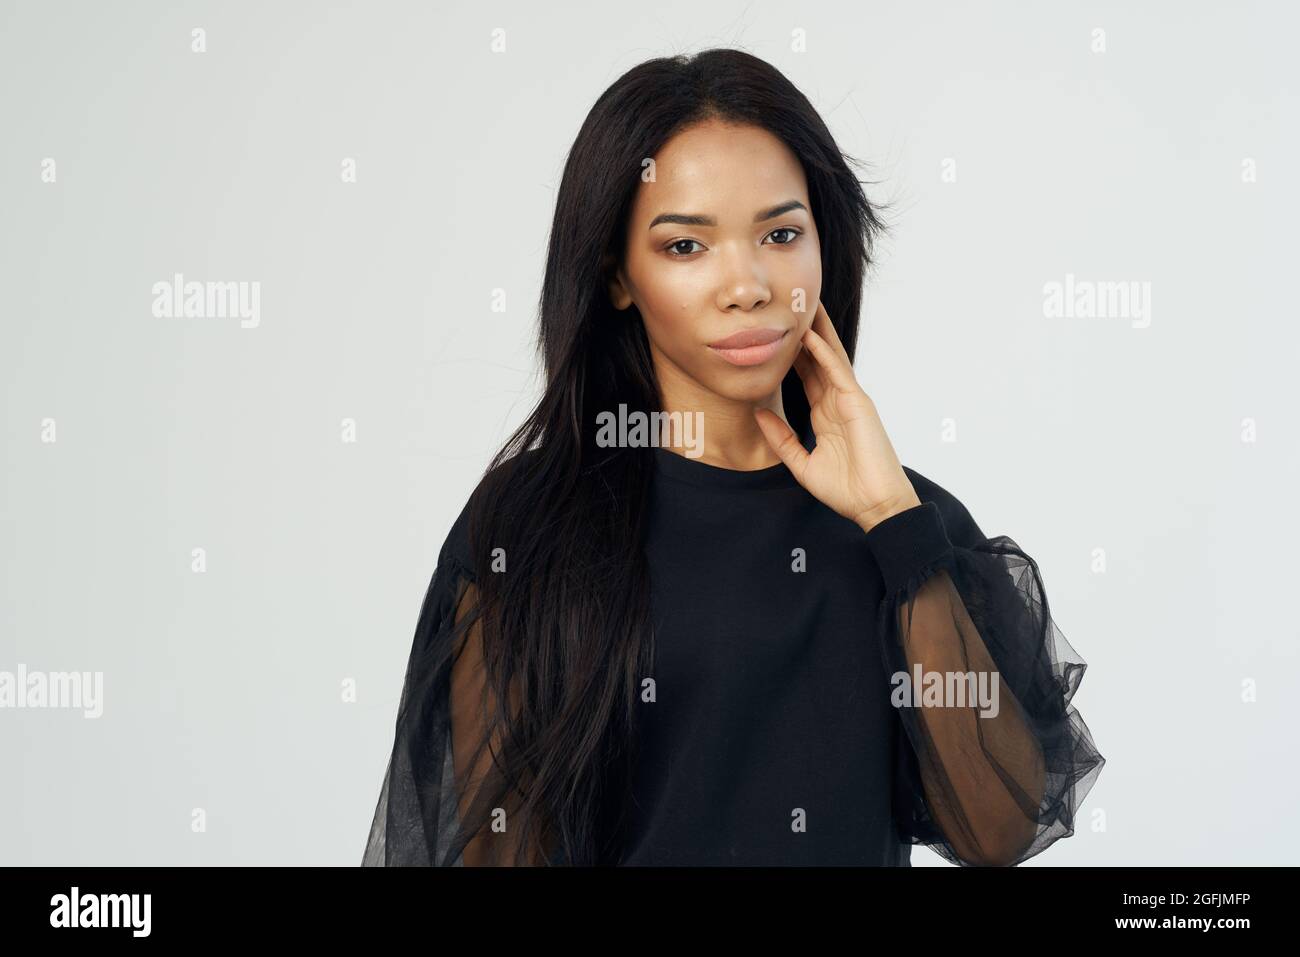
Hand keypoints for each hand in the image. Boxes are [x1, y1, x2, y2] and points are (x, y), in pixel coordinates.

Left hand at [753, 299, 921, 532]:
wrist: (874, 506)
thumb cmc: (846, 490)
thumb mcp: (801, 464)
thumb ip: (780, 439)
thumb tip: (758, 413)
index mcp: (825, 415)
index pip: (804, 376)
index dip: (790, 355)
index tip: (772, 335)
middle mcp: (837, 401)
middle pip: (817, 359)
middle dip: (804, 333)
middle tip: (790, 306)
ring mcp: (849, 399)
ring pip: (828, 357)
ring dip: (815, 330)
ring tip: (802, 304)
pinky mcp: (858, 403)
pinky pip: (837, 371)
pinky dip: (823, 352)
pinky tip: (809, 335)